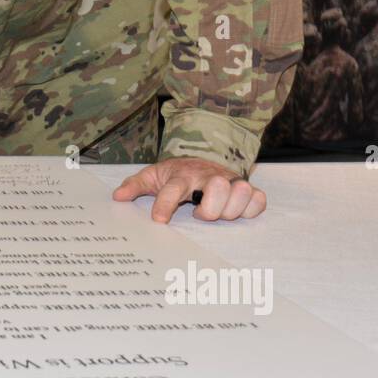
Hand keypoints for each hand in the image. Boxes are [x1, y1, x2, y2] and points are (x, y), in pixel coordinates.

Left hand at [112, 157, 265, 223]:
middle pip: (218, 187)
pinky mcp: (247, 188)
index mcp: (183, 175)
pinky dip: (250, 209)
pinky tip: (236, 212)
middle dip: (210, 207)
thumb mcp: (153, 176)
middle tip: (199, 213)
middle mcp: (209, 176)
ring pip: (242, 192)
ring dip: (230, 209)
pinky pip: (259, 200)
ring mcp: (230, 181)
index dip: (166, 204)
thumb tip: (118, 197)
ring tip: (217, 213)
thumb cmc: (177, 173)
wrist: (203, 157)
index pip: (174, 188)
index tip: (159, 220)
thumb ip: (135, 186)